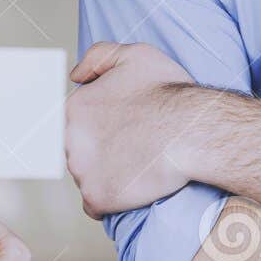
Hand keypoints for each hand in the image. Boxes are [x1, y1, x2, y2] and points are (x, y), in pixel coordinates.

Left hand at [65, 41, 195, 218]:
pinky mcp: (97, 198)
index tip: (120, 128)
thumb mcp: (133, 55)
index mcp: (74, 106)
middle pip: (77, 149)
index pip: (75, 121)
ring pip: (85, 176)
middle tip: (130, 146)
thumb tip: (75, 75)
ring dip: (104, 174)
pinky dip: (109, 200)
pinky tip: (130, 187)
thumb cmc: (168, 92)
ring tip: (134, 165)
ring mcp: (81, 170)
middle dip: (99, 149)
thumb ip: (97, 57)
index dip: (99, 125)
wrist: (191, 131)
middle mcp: (69, 138)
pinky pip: (94, 205)